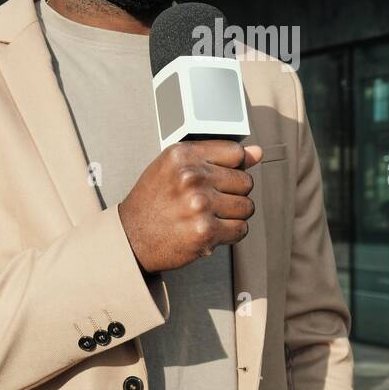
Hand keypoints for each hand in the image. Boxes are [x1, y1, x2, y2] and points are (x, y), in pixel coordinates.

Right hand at [118, 140, 263, 273]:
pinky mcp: (206, 232)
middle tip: (211, 201)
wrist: (131, 237)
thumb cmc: (154, 200)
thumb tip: (257, 153)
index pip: (236, 152)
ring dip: (234, 214)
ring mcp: (200, 205)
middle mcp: (192, 177)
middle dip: (233, 193)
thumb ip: (216, 157)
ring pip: (247, 206)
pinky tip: (212, 229)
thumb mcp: (175, 167)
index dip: (233, 167)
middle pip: (245, 181)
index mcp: (183, 155)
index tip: (220, 177)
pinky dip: (230, 233)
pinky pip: (241, 229)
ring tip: (211, 215)